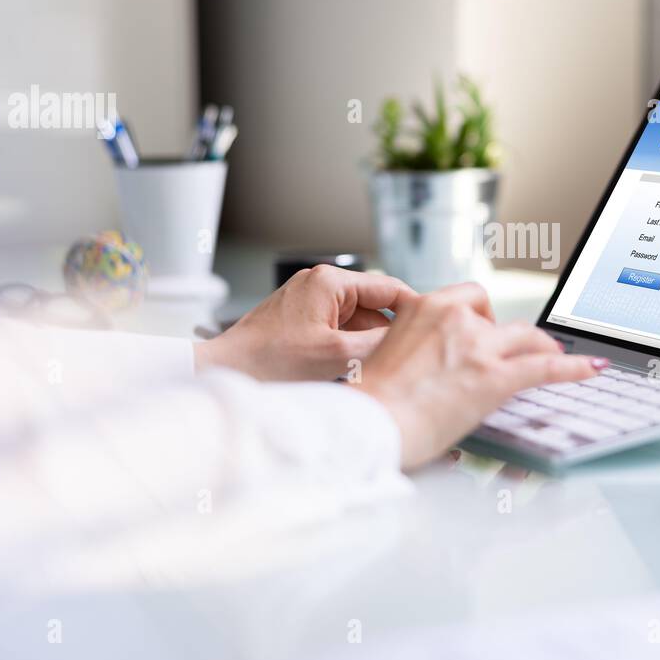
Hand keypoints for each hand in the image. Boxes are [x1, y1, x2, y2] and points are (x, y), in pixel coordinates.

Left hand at [195, 265, 417, 381]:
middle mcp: (320, 286)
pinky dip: (347, 353)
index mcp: (330, 282)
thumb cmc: (268, 362)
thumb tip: (413, 340)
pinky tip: (350, 378)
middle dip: (388, 337)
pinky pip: (338, 334)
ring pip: (357, 324)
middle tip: (407, 363)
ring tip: (374, 375)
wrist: (223, 374)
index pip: (390, 289)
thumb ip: (379, 344)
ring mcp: (309, 304)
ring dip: (366, 349)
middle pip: (374, 309)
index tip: (436, 330)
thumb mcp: (336, 356)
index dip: (416, 310)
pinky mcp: (300, 322)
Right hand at [355, 282, 605, 469]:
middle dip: (509, 336)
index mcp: (424, 308)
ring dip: (542, 349)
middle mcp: (455, 319)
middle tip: (512, 354)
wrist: (369, 425)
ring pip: (527, 338)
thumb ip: (413, 350)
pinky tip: (592, 368)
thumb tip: (428, 369)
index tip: (488, 328)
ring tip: (554, 359)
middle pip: (499, 318)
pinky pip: (545, 367)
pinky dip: (574, 367)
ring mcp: (478, 347)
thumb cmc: (370, 403)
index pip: (468, 297)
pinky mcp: (495, 377)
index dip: (483, 316)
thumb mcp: (387, 358)